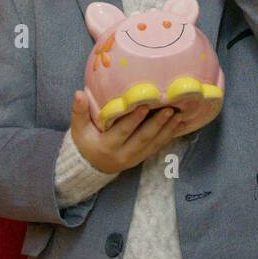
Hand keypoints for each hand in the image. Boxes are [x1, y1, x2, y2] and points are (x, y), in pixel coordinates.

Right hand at [69, 91, 183, 173]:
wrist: (91, 165)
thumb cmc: (85, 141)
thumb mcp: (78, 128)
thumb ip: (79, 111)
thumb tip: (79, 93)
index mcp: (107, 146)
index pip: (123, 131)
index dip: (134, 119)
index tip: (145, 105)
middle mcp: (123, 154)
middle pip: (143, 138)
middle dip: (157, 123)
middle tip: (169, 109)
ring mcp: (134, 158)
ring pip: (153, 144)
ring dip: (167, 130)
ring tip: (179, 115)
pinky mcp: (142, 158)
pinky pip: (157, 147)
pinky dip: (169, 136)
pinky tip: (179, 125)